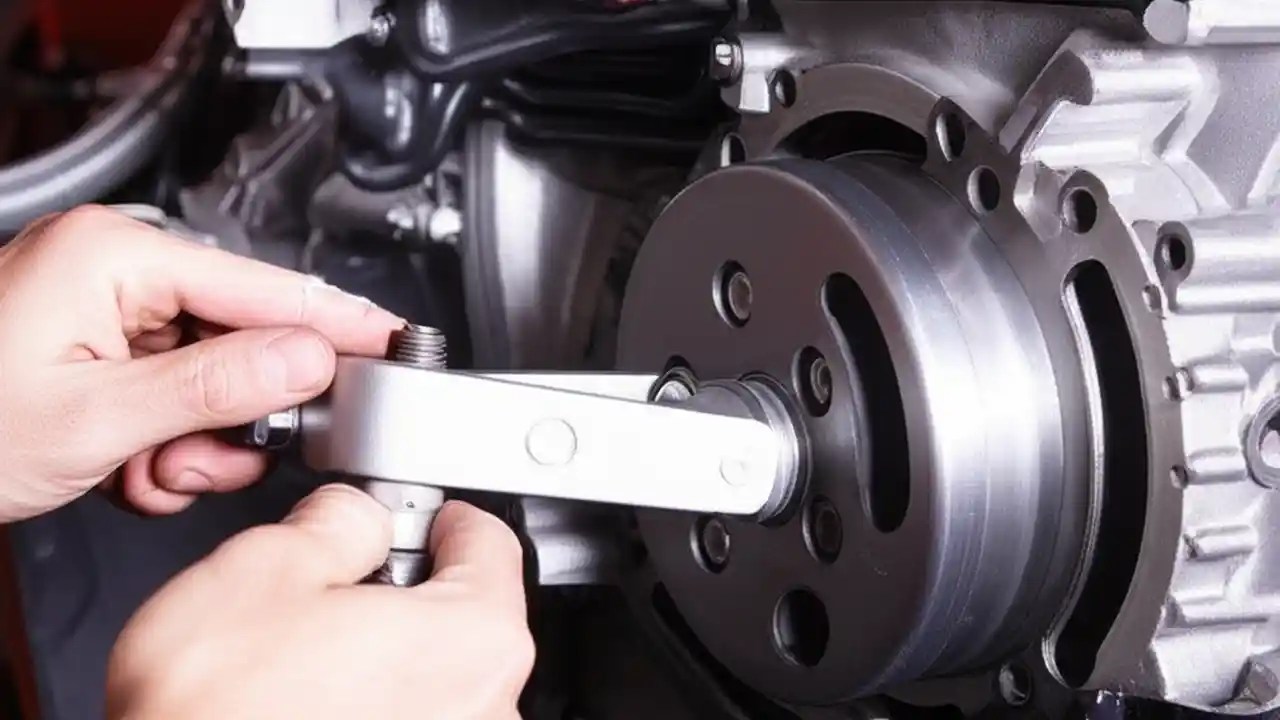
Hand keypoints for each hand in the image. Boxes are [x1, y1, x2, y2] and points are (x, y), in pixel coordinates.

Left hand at [0, 206, 402, 520]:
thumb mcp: (98, 416)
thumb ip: (218, 385)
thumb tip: (311, 357)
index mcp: (118, 254)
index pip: (264, 285)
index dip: (337, 322)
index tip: (393, 345)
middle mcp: (120, 268)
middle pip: (244, 339)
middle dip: (235, 415)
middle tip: (204, 460)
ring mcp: (113, 307)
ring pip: (217, 378)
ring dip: (198, 441)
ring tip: (147, 470)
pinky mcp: (108, 345)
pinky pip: (182, 393)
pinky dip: (171, 442)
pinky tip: (132, 467)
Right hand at [107, 487, 533, 719]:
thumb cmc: (215, 718)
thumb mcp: (264, 568)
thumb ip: (336, 520)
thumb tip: (356, 515)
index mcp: (476, 640)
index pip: (490, 542)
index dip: (437, 516)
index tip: (412, 516)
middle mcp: (489, 708)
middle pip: (465, 616)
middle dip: (405, 592)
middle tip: (335, 589)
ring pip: (436, 679)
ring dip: (386, 660)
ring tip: (306, 661)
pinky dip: (375, 710)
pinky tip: (311, 708)